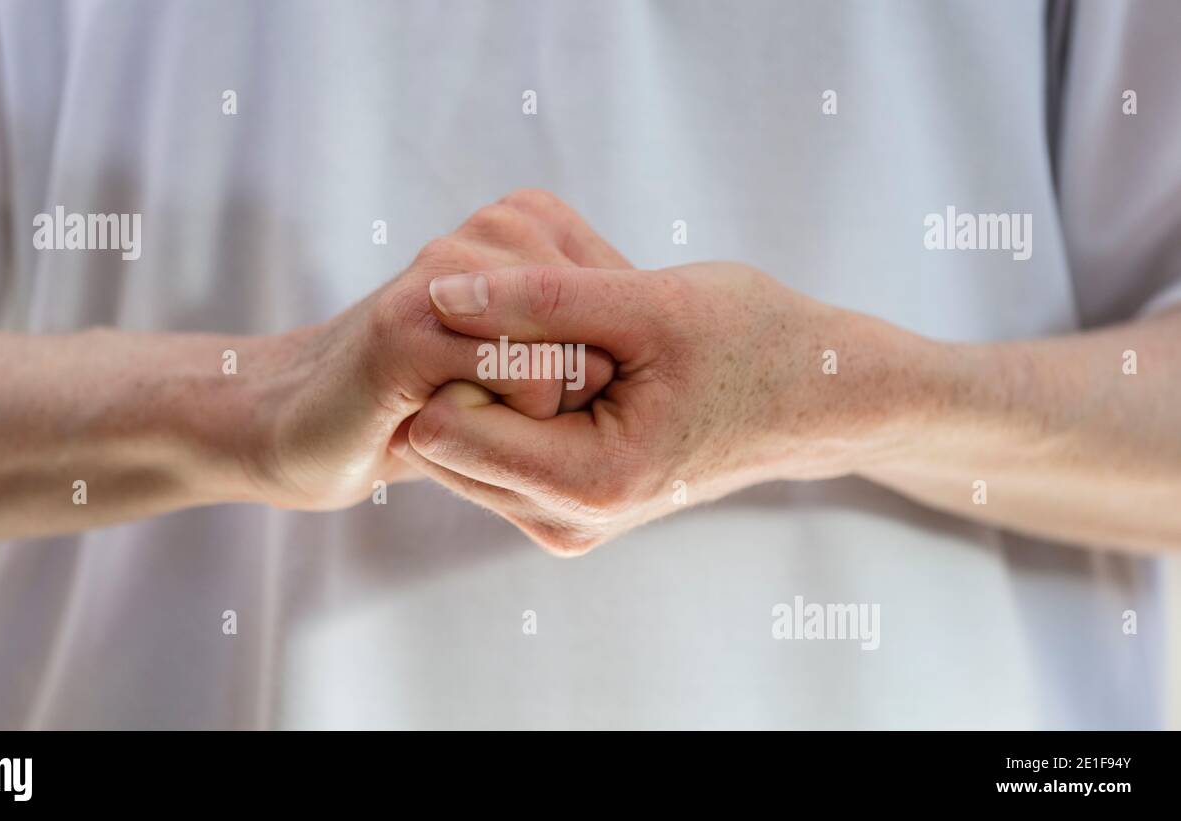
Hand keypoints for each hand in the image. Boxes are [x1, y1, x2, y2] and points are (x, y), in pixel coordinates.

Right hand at [239, 190, 630, 509]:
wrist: (307, 426)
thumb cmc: (427, 403)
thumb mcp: (520, 364)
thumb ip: (581, 334)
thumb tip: (666, 352)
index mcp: (524, 226)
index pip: (623, 298)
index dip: (603, 370)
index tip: (546, 401)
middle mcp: (490, 231)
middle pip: (602, 331)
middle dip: (576, 393)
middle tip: (498, 412)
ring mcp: (449, 270)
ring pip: (568, 354)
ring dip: (538, 413)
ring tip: (463, 412)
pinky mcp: (409, 324)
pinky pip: (520, 373)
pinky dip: (508, 421)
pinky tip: (444, 421)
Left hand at [391, 261, 935, 552]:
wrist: (815, 394)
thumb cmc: (752, 340)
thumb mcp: (650, 304)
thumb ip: (539, 300)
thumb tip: (437, 292)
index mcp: (591, 482)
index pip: (441, 426)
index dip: (460, 355)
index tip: (513, 309)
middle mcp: (569, 523)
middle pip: (440, 445)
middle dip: (468, 377)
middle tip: (540, 323)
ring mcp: (569, 525)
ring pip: (458, 451)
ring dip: (488, 392)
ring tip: (564, 347)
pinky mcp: (571, 512)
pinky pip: (492, 457)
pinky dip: (510, 410)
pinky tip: (567, 372)